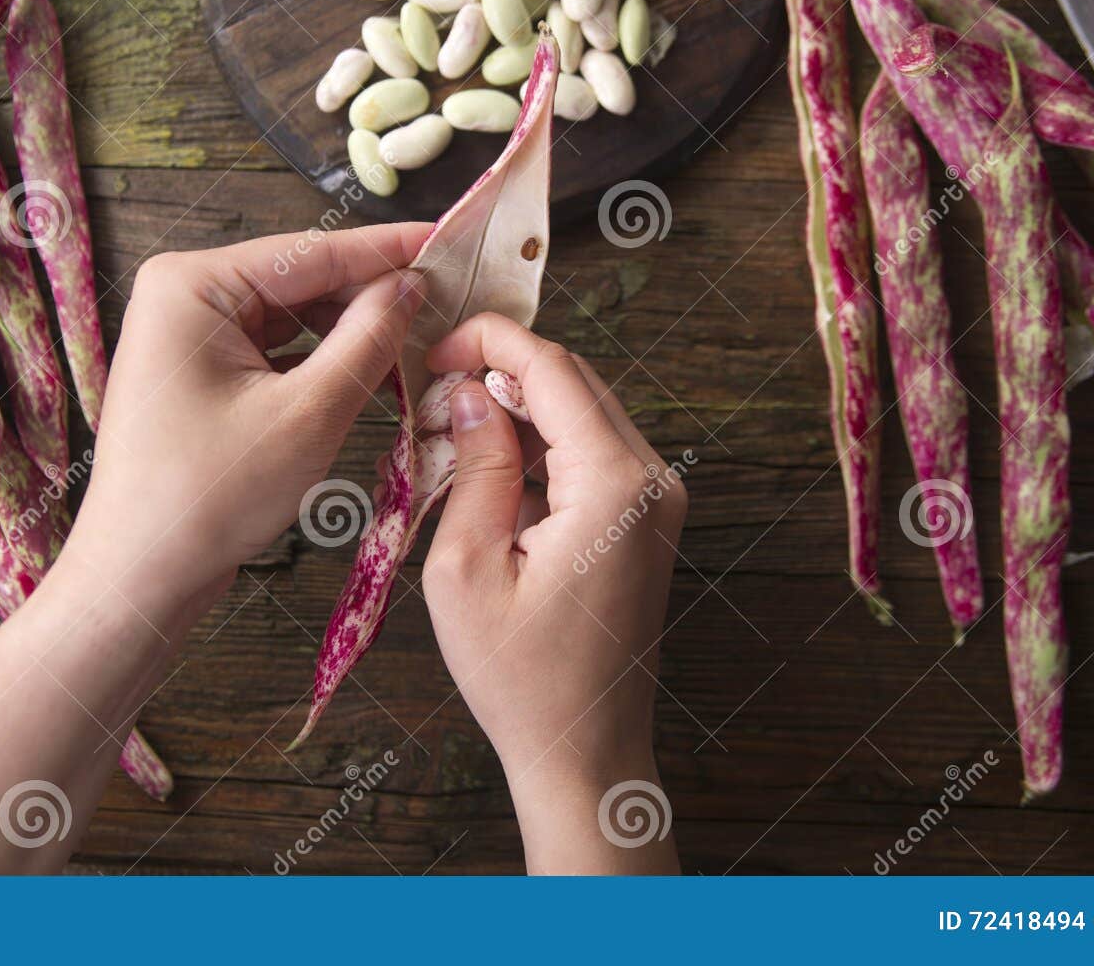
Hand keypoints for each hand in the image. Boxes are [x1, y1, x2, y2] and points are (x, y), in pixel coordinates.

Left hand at [64, 222, 431, 623]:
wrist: (141, 575)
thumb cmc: (210, 495)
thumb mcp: (308, 413)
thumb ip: (367, 339)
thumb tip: (411, 286)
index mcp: (193, 284)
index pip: (311, 252)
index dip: (387, 249)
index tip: (447, 238)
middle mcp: (184, 296)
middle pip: (301, 280)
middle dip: (370, 293)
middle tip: (446, 299)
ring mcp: (189, 336)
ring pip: (293, 317)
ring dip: (351, 330)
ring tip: (418, 336)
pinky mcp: (200, 375)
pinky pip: (275, 350)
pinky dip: (322, 360)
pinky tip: (370, 370)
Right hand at [422, 315, 685, 872]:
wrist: (586, 752)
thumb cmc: (521, 678)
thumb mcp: (466, 568)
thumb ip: (474, 466)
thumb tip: (473, 393)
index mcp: (614, 485)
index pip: (553, 368)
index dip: (489, 340)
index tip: (433, 350)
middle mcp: (653, 479)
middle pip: (575, 381)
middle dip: (501, 368)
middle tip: (433, 390)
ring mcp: (660, 499)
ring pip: (585, 412)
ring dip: (519, 407)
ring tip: (451, 432)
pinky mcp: (650, 519)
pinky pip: (595, 452)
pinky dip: (542, 445)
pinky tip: (490, 470)